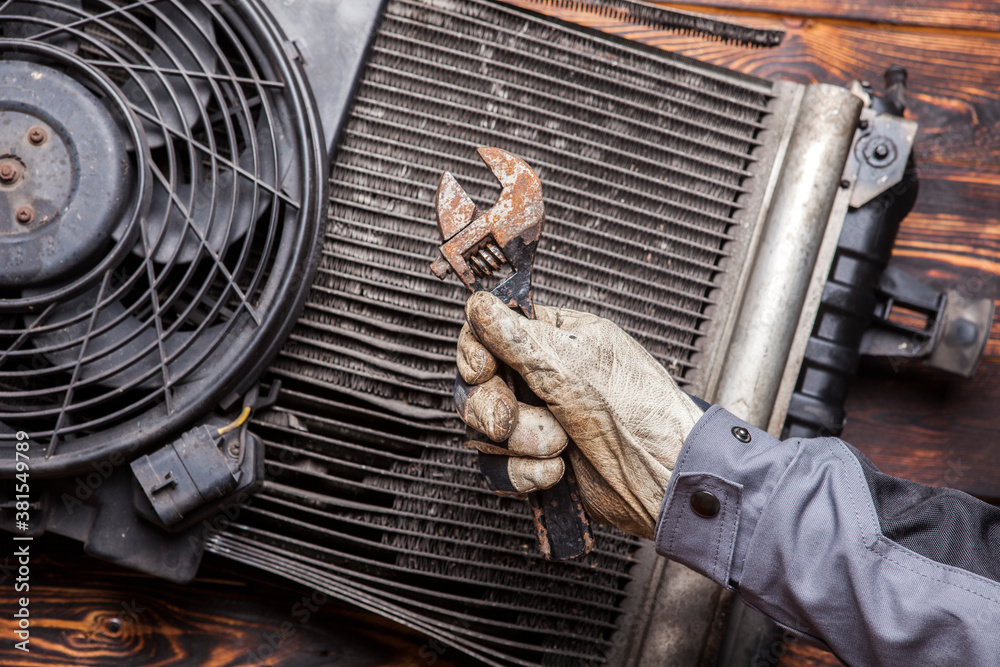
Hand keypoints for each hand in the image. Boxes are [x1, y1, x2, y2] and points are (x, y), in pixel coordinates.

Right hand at [455, 291, 703, 539]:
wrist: (666, 481)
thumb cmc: (641, 415)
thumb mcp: (574, 367)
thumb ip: (519, 338)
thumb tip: (480, 305)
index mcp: (556, 338)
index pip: (488, 331)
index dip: (475, 353)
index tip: (482, 370)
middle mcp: (542, 376)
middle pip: (477, 385)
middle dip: (495, 407)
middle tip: (510, 420)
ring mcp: (538, 419)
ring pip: (485, 429)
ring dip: (519, 442)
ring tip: (557, 445)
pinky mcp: (537, 460)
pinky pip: (499, 466)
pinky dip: (523, 472)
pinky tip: (554, 472)